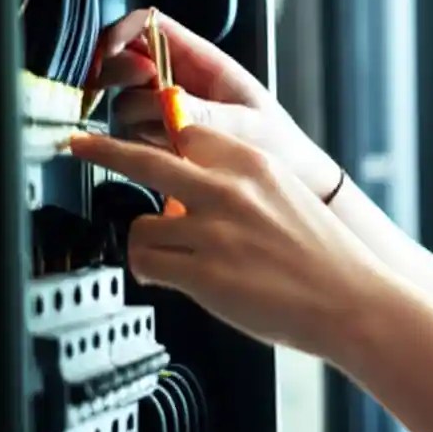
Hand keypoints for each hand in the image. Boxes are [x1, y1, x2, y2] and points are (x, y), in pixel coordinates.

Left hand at [69, 127, 382, 356]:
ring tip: (168, 255)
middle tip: (81, 145)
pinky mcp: (203, 273)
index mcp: (255, 164)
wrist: (351, 300)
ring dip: (145, 241)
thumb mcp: (287, 195)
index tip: (140, 134)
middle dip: (104, 151)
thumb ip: (241, 183)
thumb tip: (195, 188)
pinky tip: (169, 277)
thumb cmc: (326, 256)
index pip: (187, 131)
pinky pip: (146, 264)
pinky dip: (150, 271)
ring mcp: (213, 231)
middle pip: (145, 158)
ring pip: (139, 224)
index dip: (160, 137)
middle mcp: (230, 189)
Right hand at [90, 9, 340, 197]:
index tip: (109, 51)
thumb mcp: (246, 124)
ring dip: (135, 113)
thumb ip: (205, 112)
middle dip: (119, 71)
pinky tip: (166, 151)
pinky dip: (137, 140)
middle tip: (144, 88)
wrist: (288, 183)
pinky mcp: (162, 138)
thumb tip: (165, 100)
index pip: (150, 25)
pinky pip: (131, 132)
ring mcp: (168, 110)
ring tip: (170, 134)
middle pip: (124, 58)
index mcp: (204, 62)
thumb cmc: (278, 146)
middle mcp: (180, 81)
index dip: (122, 30)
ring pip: (123, 98)